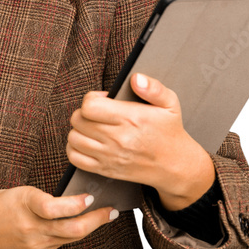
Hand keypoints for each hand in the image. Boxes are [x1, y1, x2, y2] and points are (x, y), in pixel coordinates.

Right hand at [0, 187, 117, 248]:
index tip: (90, 198)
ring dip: (89, 227)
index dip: (75, 205)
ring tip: (104, 216)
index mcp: (24, 205)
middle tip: (112, 211)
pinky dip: (71, 234)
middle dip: (97, 220)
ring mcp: (34, 244)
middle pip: (72, 229)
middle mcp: (31, 228)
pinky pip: (59, 243)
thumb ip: (44, 198)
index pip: (54, 208)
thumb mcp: (17, 192)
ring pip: (70, 238)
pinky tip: (80, 225)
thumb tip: (74, 199)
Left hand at [65, 72, 214, 210]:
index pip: (90, 106)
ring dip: (79, 129)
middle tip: (98, 112)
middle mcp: (117, 139)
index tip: (103, 100)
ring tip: (93, 126)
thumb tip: (136, 78)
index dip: (92, 98)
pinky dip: (74, 148)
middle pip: (78, 120)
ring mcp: (109, 156)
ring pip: (74, 138)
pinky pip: (75, 158)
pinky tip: (87, 142)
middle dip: (84, 112)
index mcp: (130, 119)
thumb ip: (154, 88)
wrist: (175, 165)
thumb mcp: (170, 104)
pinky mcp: (105, 169)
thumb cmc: (169, 132)